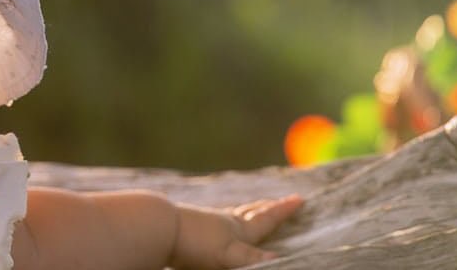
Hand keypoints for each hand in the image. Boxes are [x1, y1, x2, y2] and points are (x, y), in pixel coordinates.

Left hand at [167, 194, 303, 268]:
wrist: (157, 228)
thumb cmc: (196, 243)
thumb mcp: (229, 255)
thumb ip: (253, 258)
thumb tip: (279, 258)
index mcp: (238, 229)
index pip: (266, 219)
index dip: (283, 211)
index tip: (299, 198)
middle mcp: (223, 221)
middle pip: (249, 212)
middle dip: (265, 208)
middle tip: (276, 201)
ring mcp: (205, 221)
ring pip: (230, 215)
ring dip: (244, 212)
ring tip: (248, 211)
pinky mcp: (189, 227)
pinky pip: (212, 222)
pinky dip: (221, 221)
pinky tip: (212, 224)